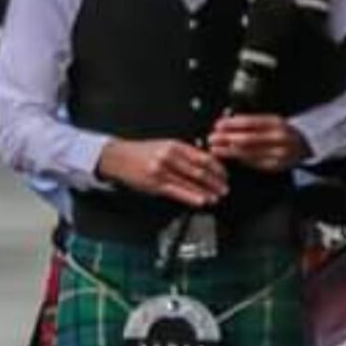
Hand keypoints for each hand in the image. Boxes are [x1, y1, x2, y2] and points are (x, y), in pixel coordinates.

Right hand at [96, 137, 228, 207]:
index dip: (217, 167)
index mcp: (176, 145)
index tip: (225, 174)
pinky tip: (201, 201)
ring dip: (207, 191)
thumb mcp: (166, 145)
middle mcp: (170, 156)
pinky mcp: (156, 184)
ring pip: (191, 182)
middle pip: (200, 170)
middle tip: (225, 187)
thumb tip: (206, 161)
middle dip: (215, 181)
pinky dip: (192, 197)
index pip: (203, 157)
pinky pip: (178, 192)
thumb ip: (185, 153)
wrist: (120, 158)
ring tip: (217, 196)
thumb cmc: (144, 152)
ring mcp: (163, 171)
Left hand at [208, 113, 310, 172]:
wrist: (304, 144)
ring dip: (229, 152)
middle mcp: (279, 139)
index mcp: (276, 123)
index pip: (250, 123)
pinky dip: (239, 160)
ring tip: (215, 150)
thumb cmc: (282, 130)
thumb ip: (251, 122)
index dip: (232, 124)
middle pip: (247, 140)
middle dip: (226, 139)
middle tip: (212, 138)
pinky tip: (229, 157)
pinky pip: (253, 164)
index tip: (218, 125)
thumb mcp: (270, 120)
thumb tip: (226, 123)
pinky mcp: (276, 167)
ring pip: (249, 154)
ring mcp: (278, 154)